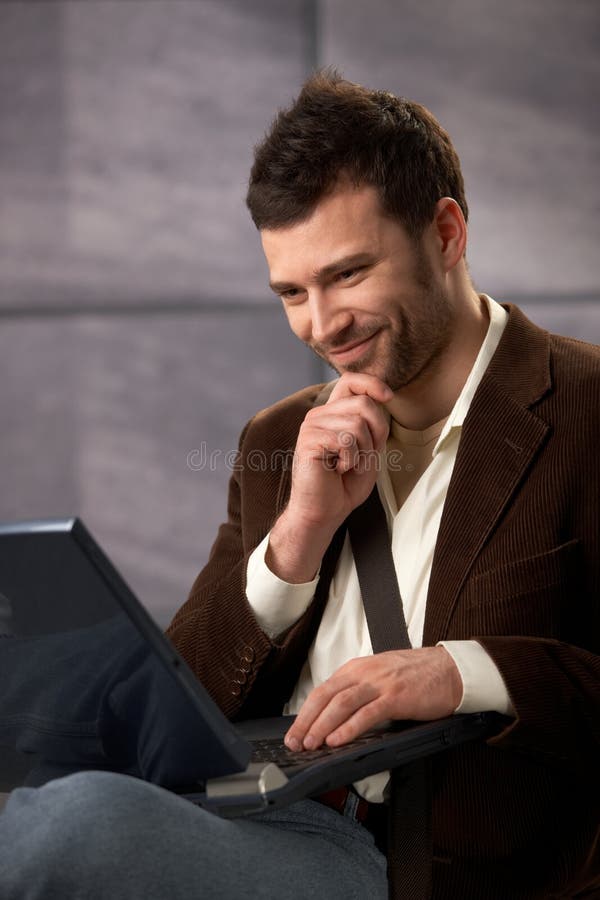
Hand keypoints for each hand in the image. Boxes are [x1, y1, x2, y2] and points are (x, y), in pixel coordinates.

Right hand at [266, 373, 391, 581]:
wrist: (324, 511)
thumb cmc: (344, 484)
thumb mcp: (368, 448)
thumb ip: (372, 423)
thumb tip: (381, 397)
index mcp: (332, 413)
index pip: (350, 381)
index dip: (372, 383)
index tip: (388, 397)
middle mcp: (319, 415)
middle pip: (364, 404)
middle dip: (376, 434)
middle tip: (363, 457)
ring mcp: (311, 426)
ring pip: (357, 425)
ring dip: (362, 453)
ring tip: (347, 466)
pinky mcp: (308, 440)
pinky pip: (346, 440)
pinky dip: (351, 460)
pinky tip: (337, 469)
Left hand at [284, 647, 462, 750]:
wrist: (449, 669)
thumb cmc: (416, 676)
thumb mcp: (379, 677)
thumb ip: (358, 692)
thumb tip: (333, 719)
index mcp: (356, 669)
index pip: (322, 691)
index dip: (305, 713)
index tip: (293, 733)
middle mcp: (363, 673)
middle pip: (325, 696)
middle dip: (306, 722)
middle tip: (294, 743)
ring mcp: (379, 683)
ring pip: (341, 704)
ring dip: (322, 726)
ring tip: (311, 745)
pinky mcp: (396, 697)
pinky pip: (367, 713)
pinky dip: (348, 728)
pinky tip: (337, 740)